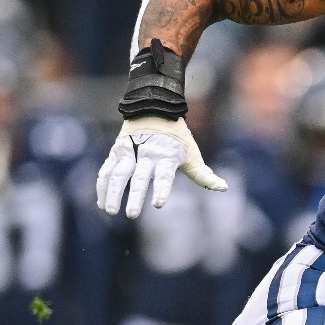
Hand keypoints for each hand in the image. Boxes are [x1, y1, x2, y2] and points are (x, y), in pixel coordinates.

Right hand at [95, 115, 227, 217]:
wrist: (154, 109)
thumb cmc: (177, 137)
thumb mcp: (192, 154)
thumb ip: (203, 175)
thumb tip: (223, 188)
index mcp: (166, 156)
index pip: (164, 176)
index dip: (161, 189)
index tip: (158, 204)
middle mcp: (147, 154)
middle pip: (139, 177)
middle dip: (135, 196)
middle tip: (132, 215)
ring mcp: (130, 152)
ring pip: (119, 173)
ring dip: (114, 192)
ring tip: (111, 211)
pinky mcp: (117, 152)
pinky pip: (107, 170)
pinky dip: (103, 186)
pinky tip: (101, 202)